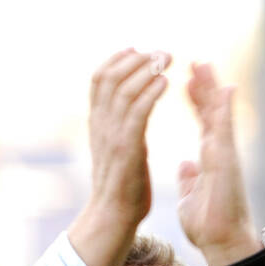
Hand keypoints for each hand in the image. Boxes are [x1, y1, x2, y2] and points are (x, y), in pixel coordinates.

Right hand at [68, 47, 170, 265]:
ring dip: (148, 70)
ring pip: (124, 89)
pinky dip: (151, 92)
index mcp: (97, 123)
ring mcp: (112, 136)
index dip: (117, 58)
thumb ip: (119, 126)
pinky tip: (166, 83)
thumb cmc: (121, 188)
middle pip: (110, 76)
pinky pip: (138, 111)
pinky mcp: (127, 148)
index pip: (99, 79)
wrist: (113, 218)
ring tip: (167, 60)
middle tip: (161, 52)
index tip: (138, 48)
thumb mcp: (115, 149)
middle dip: (137, 58)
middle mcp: (100, 125)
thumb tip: (129, 109)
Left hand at [177, 62, 258, 261]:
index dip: (193, 99)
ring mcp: (226, 154)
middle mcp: (220, 152)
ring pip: (219, 114)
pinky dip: (225, 108)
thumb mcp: (190, 197)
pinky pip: (226, 130)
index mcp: (210, 158)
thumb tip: (185, 165)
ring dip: (211, 88)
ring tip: (203, 64)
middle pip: (211, 111)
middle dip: (202, 85)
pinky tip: (225, 87)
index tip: (183, 79)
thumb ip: (190, 178)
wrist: (221, 243)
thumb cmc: (208, 226)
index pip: (202, 121)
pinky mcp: (228, 162)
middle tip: (194, 60)